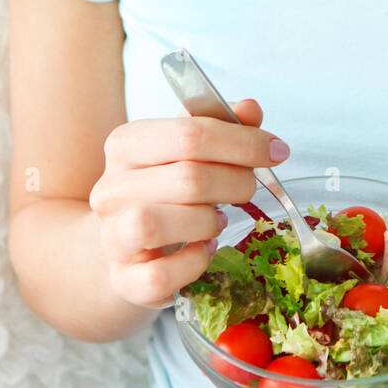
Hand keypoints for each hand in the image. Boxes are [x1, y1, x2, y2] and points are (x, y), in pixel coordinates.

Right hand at [89, 99, 288, 308]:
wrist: (129, 243)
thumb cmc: (167, 190)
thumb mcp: (190, 150)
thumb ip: (221, 126)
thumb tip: (250, 109)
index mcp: (126, 144)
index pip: (190, 133)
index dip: (243, 142)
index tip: (276, 150)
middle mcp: (111, 188)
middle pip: (187, 178)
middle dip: (235, 182)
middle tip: (247, 188)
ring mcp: (112, 236)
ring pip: (158, 225)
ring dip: (207, 222)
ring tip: (217, 219)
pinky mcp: (124, 279)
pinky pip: (161, 275)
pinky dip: (194, 262)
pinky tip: (204, 249)